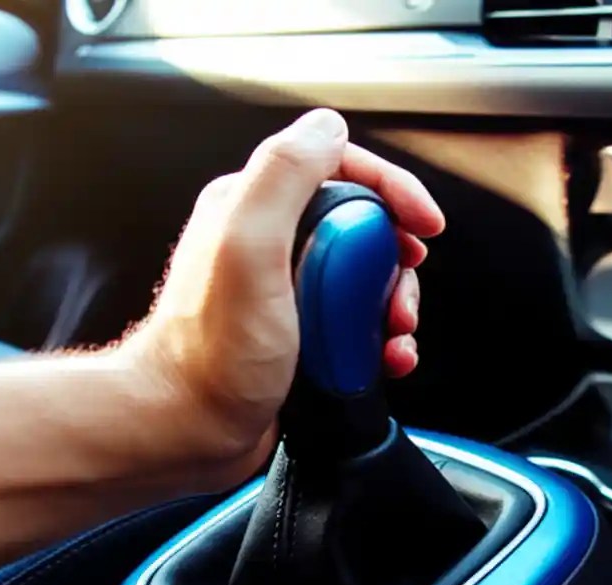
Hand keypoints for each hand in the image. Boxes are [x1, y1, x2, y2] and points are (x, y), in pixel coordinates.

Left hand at [119, 109, 443, 487]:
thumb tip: (327, 126)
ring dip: (394, 306)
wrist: (187, 431)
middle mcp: (269, 243)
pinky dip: (380, 340)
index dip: (393, 189)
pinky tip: (383, 360)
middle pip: (363, 225)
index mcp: (253, 206)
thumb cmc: (210, 353)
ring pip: (366, 278)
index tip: (425, 223)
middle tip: (401, 294)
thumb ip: (284, 174)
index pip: (341, 168)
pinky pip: (356, 322)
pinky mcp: (299, 334)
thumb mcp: (248, 245)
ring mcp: (285, 291)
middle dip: (397, 259)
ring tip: (392, 335)